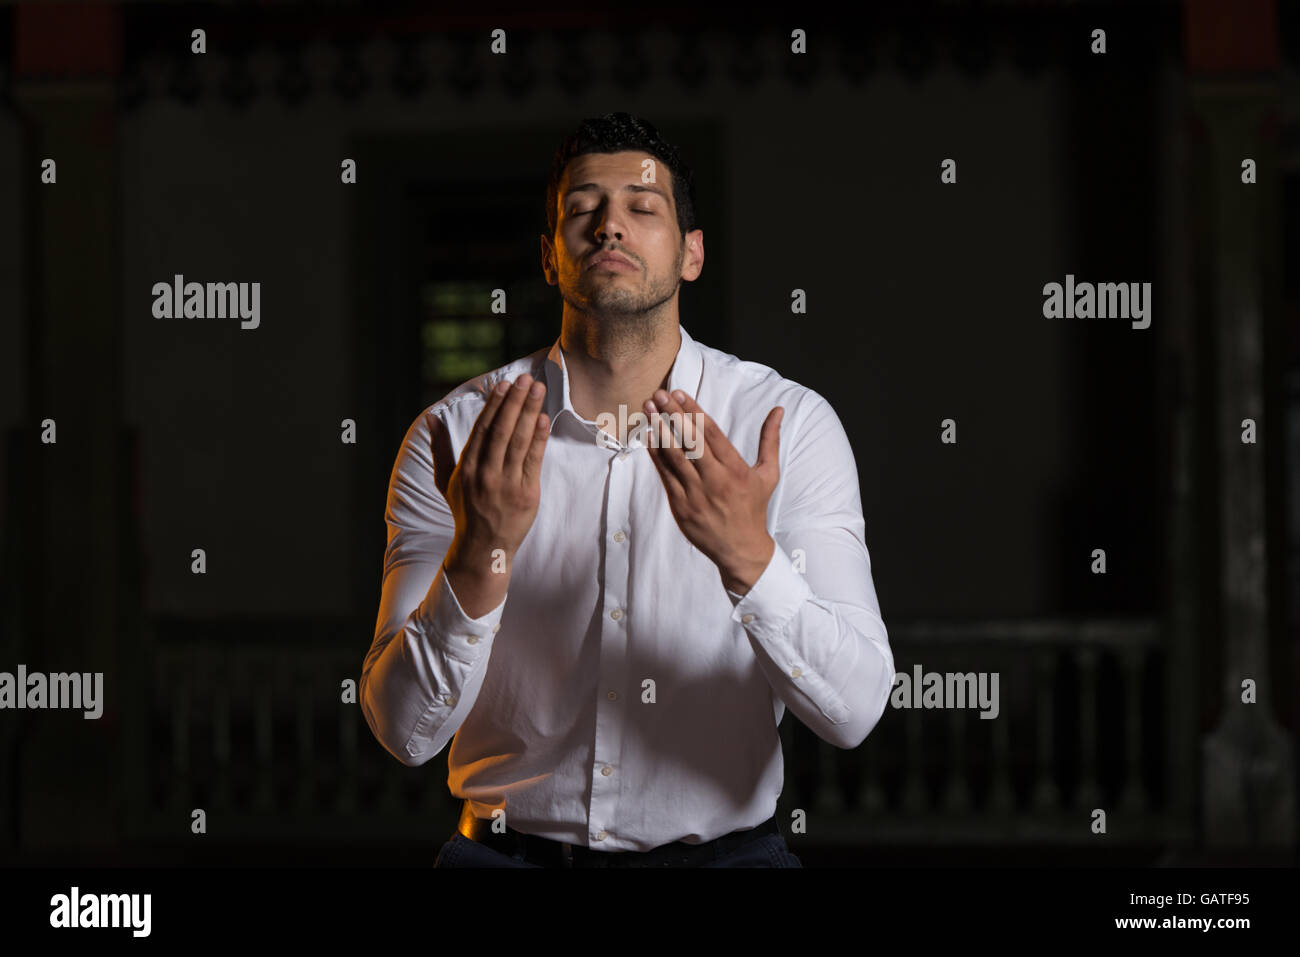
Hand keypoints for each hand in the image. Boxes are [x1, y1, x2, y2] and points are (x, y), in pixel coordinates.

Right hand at [444, 373, 549, 572]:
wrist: (483, 549)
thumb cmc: (465, 510)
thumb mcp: (445, 480)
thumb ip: (440, 447)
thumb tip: (431, 417)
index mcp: (466, 468)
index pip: (482, 429)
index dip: (494, 405)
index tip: (504, 384)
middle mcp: (484, 474)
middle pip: (501, 431)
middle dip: (514, 402)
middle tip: (526, 380)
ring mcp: (506, 485)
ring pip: (518, 442)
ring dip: (529, 413)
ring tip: (538, 390)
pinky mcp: (526, 495)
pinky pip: (533, 461)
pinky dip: (538, 438)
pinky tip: (543, 418)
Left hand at [644, 388, 781, 594]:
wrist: (741, 549)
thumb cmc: (754, 508)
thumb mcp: (768, 474)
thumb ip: (769, 440)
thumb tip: (778, 410)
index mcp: (736, 470)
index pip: (712, 433)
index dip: (694, 411)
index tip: (681, 393)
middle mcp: (716, 481)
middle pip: (691, 441)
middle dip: (673, 414)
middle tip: (659, 395)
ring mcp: (696, 495)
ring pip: (674, 457)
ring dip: (660, 430)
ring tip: (648, 410)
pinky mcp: (681, 507)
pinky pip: (666, 476)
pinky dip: (656, 455)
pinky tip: (649, 437)